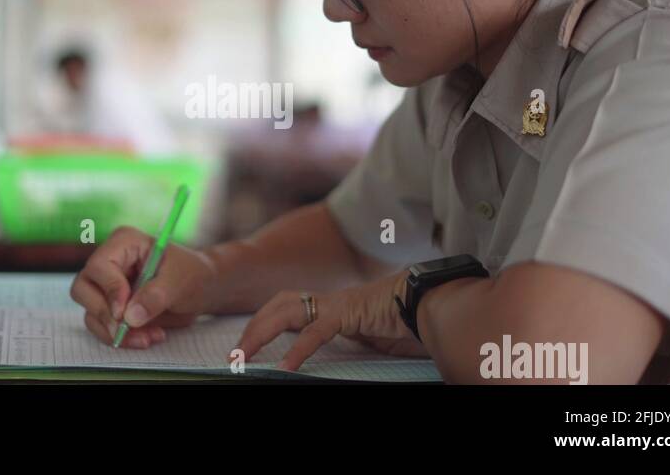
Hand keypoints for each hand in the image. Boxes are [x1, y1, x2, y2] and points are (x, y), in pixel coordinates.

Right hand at [70, 226, 216, 347]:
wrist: (202, 289)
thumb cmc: (192, 275)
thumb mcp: (180, 281)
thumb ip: (155, 296)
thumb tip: (129, 317)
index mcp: (124, 243)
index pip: (100, 266)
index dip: (109, 290)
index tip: (123, 313)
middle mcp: (109, 263)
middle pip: (83, 289)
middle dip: (104, 315)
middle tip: (125, 330)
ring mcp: (107, 287)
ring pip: (91, 312)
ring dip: (115, 332)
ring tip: (148, 338)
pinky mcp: (111, 308)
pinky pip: (102, 327)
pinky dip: (121, 338)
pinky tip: (147, 338)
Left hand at [234, 272, 426, 369]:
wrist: (435, 303)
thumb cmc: (409, 323)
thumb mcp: (371, 339)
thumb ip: (350, 344)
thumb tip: (331, 361)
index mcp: (332, 307)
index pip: (287, 308)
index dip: (263, 324)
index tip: (245, 349)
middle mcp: (330, 301)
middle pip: (278, 304)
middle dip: (252, 327)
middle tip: (235, 356)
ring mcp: (338, 303)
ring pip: (286, 309)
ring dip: (260, 332)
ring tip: (245, 357)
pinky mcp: (350, 311)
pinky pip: (316, 330)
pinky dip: (298, 349)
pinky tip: (285, 367)